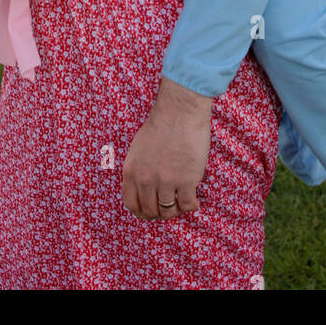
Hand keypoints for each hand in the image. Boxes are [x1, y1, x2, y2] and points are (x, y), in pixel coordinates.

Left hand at [121, 78, 212, 220]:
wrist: (179, 111)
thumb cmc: (161, 124)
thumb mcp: (138, 147)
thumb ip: (138, 168)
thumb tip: (143, 188)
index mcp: (131, 170)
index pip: (131, 204)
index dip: (141, 212)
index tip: (150, 211)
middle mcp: (146, 179)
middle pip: (150, 210)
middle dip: (159, 213)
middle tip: (168, 209)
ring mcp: (166, 182)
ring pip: (168, 211)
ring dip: (175, 212)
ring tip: (181, 204)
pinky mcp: (186, 181)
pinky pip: (187, 206)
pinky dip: (191, 207)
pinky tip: (194, 201)